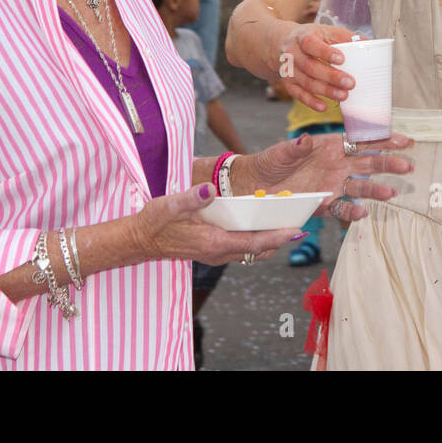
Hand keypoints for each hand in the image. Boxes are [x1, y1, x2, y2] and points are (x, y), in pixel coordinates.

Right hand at [131, 183, 304, 266]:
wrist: (139, 240)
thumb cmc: (154, 223)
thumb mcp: (168, 206)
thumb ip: (190, 198)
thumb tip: (208, 189)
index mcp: (213, 242)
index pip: (253, 242)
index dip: (276, 237)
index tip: (296, 230)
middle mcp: (219, 252)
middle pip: (259, 249)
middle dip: (281, 238)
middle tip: (302, 222)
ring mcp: (217, 253)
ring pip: (253, 250)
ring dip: (271, 239)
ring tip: (290, 222)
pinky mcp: (214, 249)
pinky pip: (243, 247)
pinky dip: (258, 238)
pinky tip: (264, 222)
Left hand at [236, 131, 414, 221]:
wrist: (253, 187)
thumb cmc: (269, 163)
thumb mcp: (280, 153)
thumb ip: (295, 147)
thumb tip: (307, 139)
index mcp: (329, 147)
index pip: (361, 141)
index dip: (383, 140)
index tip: (404, 140)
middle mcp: (335, 165)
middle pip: (368, 163)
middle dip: (389, 163)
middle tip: (408, 166)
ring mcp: (331, 185)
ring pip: (360, 186)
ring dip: (377, 189)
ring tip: (392, 193)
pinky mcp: (323, 204)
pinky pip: (342, 208)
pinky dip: (352, 212)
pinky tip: (363, 213)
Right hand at [276, 22, 359, 111]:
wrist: (281, 43)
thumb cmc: (311, 37)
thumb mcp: (325, 31)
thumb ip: (345, 37)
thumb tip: (369, 43)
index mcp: (303, 37)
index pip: (311, 44)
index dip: (325, 52)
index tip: (341, 59)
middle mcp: (293, 54)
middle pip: (310, 67)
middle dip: (331, 76)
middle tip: (350, 83)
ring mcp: (289, 70)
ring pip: (306, 82)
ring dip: (325, 91)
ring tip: (344, 96)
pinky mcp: (288, 83)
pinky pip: (298, 94)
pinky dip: (310, 102)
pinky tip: (323, 106)